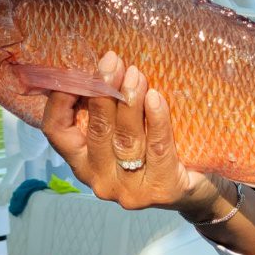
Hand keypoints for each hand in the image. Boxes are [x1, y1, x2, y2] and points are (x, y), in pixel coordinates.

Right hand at [41, 52, 217, 215]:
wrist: (196, 193)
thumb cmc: (155, 155)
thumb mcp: (122, 134)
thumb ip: (107, 112)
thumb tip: (99, 67)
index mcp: (83, 163)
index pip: (57, 132)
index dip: (60, 101)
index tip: (78, 72)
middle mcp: (101, 179)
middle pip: (97, 130)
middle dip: (103, 91)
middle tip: (112, 61)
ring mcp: (130, 189)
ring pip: (125, 138)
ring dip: (129, 101)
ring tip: (136, 74)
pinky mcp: (161, 189)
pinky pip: (157, 148)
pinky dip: (156, 120)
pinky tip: (155, 98)